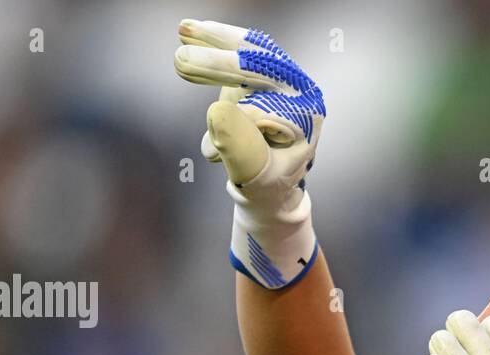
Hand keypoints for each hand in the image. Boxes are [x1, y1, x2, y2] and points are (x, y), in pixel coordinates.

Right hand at [174, 19, 326, 288]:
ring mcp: (280, 81)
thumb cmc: (268, 188)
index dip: (240, 110)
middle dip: (219, 64)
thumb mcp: (256, 178)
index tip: (213, 117)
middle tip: (181, 60)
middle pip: (260, 67)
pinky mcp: (260, 77)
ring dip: (215, 45)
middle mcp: (298, 92)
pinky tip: (190, 30)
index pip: (270, 104)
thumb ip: (241, 150)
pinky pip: (239, 51)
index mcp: (307, 116)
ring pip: (247, 54)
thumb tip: (217, 111)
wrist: (269, 188)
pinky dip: (215, 41)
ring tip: (185, 32)